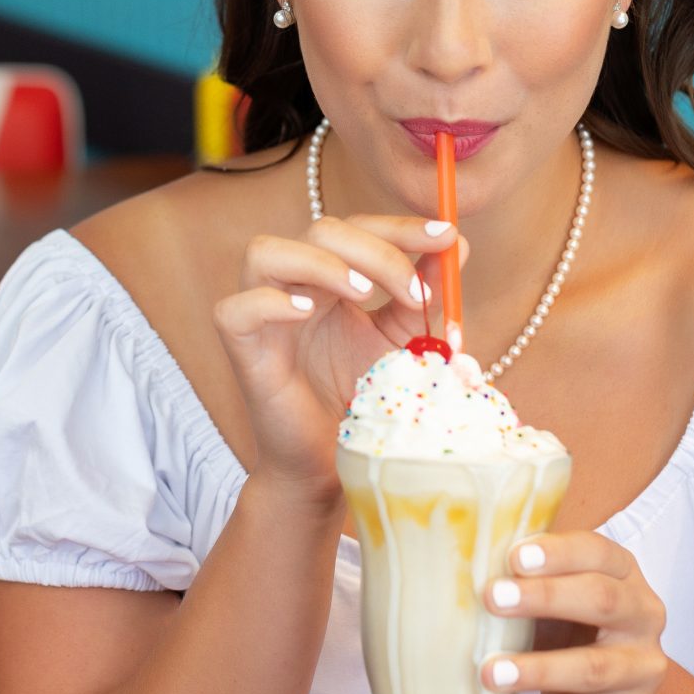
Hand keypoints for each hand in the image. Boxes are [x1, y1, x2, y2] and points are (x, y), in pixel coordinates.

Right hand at [212, 214, 461, 502]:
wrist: (335, 468)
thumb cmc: (365, 404)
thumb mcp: (404, 341)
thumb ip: (423, 293)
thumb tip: (457, 243)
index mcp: (330, 279)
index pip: (357, 228)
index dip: (399, 226)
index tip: (446, 236)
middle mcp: (293, 287)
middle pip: (320, 231)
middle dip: (376, 250)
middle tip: (414, 292)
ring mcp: (262, 316)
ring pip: (265, 252)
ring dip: (321, 263)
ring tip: (365, 295)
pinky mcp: (242, 351)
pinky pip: (236, 309)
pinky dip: (270, 302)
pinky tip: (307, 314)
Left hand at [480, 532, 667, 693]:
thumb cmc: (574, 629)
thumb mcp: (560, 597)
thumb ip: (528, 580)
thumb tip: (462, 568)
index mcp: (623, 573)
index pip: (597, 553)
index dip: (558, 553)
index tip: (514, 557)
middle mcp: (642, 616)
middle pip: (600, 601)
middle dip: (544, 598)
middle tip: (492, 599)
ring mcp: (640, 668)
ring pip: (591, 668)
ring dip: (537, 670)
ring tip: (490, 674)